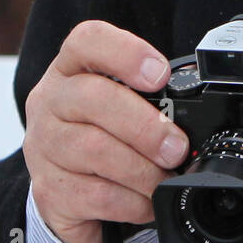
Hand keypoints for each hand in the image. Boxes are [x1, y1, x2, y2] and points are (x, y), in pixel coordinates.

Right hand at [22, 20, 188, 242]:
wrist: (65, 192)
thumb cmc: (103, 135)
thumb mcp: (122, 105)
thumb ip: (151, 99)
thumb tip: (199, 116)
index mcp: (72, 69)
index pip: (87, 40)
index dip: (126, 52)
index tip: (160, 75)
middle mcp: (50, 101)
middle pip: (93, 98)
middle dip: (145, 125)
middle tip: (175, 147)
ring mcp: (43, 146)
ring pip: (93, 149)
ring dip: (142, 169)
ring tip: (164, 179)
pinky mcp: (48, 190)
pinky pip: (96, 194)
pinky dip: (132, 201)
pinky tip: (145, 202)